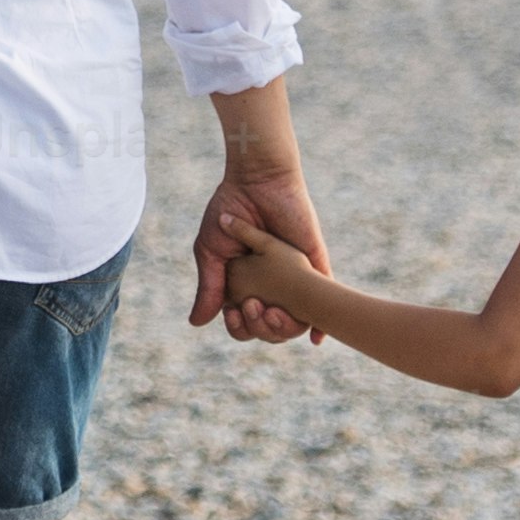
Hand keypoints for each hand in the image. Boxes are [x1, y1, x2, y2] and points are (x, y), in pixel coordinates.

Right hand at [189, 159, 329, 337]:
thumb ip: (208, 287)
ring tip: (270, 313)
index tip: (232, 315)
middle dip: (259, 327)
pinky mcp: (313, 263)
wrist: (257, 180)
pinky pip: (321, 298)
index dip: (238, 326)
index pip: (243, 320)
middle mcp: (271, 285)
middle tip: (251, 309)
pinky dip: (319, 324)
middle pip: (268, 326)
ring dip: (283, 328)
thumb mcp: (211, 252)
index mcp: (245, 283)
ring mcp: (294, 275)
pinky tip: (316, 340)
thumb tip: (197, 323)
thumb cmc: (230, 210)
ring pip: (293, 319)